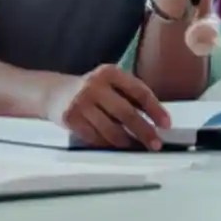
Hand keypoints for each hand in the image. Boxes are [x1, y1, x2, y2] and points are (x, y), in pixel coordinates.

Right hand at [44, 65, 171, 150]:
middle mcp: (95, 85)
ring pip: (111, 130)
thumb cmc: (90, 89)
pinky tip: (116, 146)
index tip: (166, 124)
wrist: (54, 92)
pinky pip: (96, 138)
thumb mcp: (109, 83)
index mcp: (109, 72)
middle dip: (144, 131)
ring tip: (137, 147)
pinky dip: (108, 144)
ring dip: (127, 142)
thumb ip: (130, 95)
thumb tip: (157, 119)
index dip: (155, 109)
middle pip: (126, 113)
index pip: (139, 91)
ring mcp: (81, 103)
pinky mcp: (71, 119)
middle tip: (156, 144)